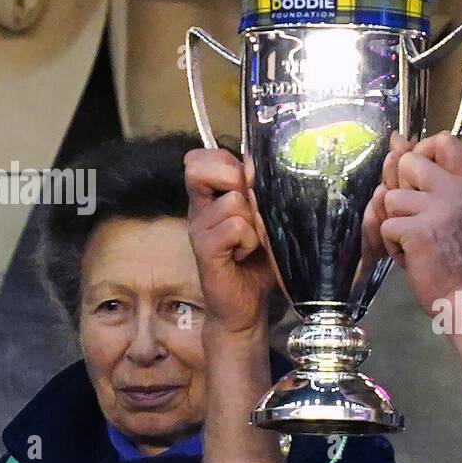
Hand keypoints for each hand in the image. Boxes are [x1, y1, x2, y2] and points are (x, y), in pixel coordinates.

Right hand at [185, 147, 276, 335]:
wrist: (247, 305)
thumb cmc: (258, 260)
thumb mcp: (263, 218)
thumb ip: (258, 191)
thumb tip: (255, 164)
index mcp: (210, 196)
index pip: (201, 157)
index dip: (226, 161)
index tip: (246, 183)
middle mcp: (199, 208)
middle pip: (201, 168)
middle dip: (235, 180)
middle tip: (250, 209)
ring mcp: (198, 228)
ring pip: (232, 201)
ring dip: (253, 221)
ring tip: (252, 241)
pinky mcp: (204, 250)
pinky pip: (235, 227)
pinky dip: (250, 240)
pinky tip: (245, 254)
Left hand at [363, 132, 461, 314]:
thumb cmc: (453, 256)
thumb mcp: (448, 209)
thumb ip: (424, 177)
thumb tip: (397, 140)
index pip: (444, 140)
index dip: (421, 151)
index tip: (418, 175)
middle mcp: (455, 191)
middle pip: (406, 162)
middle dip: (399, 189)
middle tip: (415, 216)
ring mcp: (437, 209)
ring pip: (389, 197)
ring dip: (394, 222)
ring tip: (414, 241)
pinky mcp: (418, 231)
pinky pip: (385, 226)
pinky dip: (391, 245)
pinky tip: (410, 256)